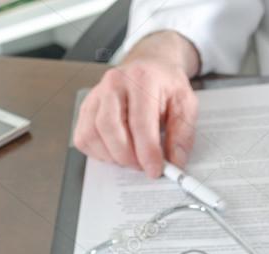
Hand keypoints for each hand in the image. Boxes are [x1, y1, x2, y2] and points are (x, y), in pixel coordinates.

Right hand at [73, 31, 199, 176]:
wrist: (150, 68)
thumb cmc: (165, 85)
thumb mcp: (185, 104)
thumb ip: (182, 134)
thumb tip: (174, 162)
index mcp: (141, 79)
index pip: (139, 122)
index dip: (147, 152)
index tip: (155, 170)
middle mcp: (113, 84)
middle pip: (109, 128)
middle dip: (127, 157)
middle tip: (142, 166)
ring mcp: (96, 95)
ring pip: (92, 135)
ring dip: (112, 156)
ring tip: (131, 158)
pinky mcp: (86, 108)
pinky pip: (83, 138)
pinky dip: (98, 153)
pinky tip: (116, 151)